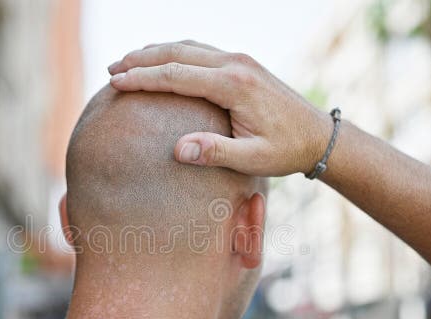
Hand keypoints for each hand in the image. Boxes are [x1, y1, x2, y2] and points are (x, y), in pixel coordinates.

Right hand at [108, 40, 332, 176]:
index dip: (142, 78)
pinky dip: (174, 54)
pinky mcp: (242, 64)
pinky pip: (200, 51)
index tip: (115, 83)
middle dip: (140, 59)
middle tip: (111, 70)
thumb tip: (176, 150)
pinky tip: (161, 63)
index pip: (176, 75)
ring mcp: (240, 60)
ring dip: (155, 53)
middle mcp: (235, 64)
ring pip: (188, 46)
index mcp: (234, 85)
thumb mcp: (253, 160)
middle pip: (177, 52)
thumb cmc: (286, 151)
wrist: (319, 136)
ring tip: (126, 63)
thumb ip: (215, 153)